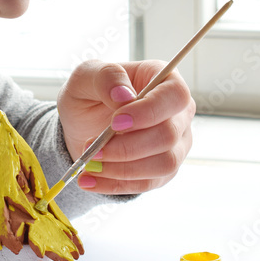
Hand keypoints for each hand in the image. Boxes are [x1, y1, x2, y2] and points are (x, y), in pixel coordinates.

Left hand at [57, 60, 195, 195]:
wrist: (81, 124)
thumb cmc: (89, 93)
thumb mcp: (86, 76)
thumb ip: (105, 77)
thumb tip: (124, 95)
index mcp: (164, 80)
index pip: (175, 95)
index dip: (149, 111)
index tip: (116, 122)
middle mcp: (178, 112)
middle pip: (169, 134)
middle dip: (128, 147)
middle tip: (92, 149)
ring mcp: (176, 143)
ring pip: (165, 163)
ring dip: (123, 169)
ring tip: (89, 165)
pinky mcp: (164, 170)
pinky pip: (149, 182)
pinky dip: (117, 184)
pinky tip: (89, 180)